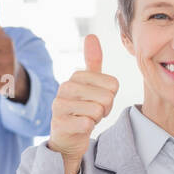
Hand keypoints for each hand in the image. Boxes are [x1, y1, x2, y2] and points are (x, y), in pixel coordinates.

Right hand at [48, 34, 116, 173]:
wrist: (67, 138)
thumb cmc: (82, 109)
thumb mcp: (90, 85)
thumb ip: (93, 62)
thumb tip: (91, 35)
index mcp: (76, 76)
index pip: (113, 84)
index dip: (111, 98)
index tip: (98, 101)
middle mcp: (65, 87)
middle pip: (107, 97)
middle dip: (105, 109)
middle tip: (92, 113)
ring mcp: (60, 105)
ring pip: (97, 110)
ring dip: (95, 119)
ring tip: (85, 118)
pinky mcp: (59, 123)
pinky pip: (87, 123)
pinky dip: (88, 128)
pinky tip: (79, 127)